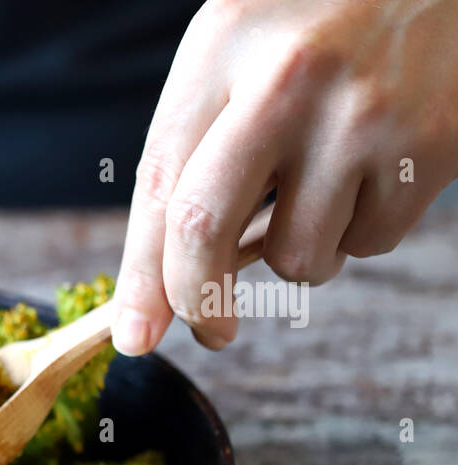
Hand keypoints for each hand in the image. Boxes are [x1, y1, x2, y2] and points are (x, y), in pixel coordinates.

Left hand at [112, 0, 457, 354]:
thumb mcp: (237, 53)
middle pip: (207, 232)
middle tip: (209, 331)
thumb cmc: (318, 21)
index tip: (134, 335)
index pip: (161, 187)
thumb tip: (167, 282)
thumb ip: (195, 151)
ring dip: (298, 251)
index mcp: (223, 47)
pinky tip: (370, 169)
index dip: (141, 278)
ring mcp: (363, 117)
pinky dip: (359, 229)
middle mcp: (288, 80)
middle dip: (197, 301)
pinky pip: (368, 244)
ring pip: (297, 258)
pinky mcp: (429, 147)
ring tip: (319, 185)